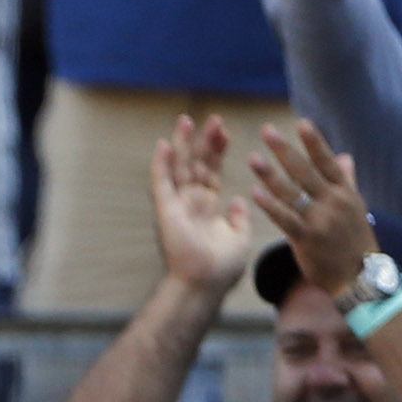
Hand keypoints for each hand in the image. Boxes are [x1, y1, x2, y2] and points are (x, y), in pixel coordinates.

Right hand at [145, 113, 258, 296]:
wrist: (206, 283)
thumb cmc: (222, 268)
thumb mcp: (240, 237)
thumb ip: (239, 218)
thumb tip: (240, 202)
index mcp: (207, 208)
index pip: (211, 172)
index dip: (217, 152)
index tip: (225, 132)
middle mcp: (190, 203)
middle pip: (195, 164)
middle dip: (203, 141)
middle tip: (212, 118)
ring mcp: (177, 206)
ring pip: (179, 168)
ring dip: (182, 144)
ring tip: (187, 120)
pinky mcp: (166, 211)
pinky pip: (162, 183)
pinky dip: (161, 164)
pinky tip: (163, 144)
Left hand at [246, 114, 376, 299]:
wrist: (358, 275)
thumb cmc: (354, 240)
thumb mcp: (355, 207)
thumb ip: (346, 180)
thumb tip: (344, 156)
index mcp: (345, 192)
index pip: (328, 162)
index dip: (315, 142)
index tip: (301, 123)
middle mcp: (334, 202)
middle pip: (306, 171)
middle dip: (285, 150)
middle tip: (266, 131)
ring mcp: (321, 220)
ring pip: (292, 193)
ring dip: (271, 174)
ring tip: (253, 158)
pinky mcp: (307, 239)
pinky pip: (286, 219)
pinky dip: (270, 205)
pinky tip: (255, 193)